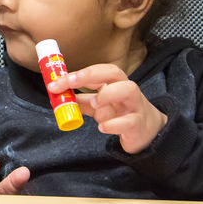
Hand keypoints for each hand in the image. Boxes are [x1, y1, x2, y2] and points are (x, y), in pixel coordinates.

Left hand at [46, 64, 166, 153]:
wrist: (147, 131)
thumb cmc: (121, 113)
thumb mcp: (99, 106)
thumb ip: (81, 101)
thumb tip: (59, 96)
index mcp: (114, 83)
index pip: (96, 72)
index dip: (77, 75)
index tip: (55, 84)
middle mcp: (126, 89)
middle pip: (114, 72)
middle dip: (90, 74)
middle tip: (71, 82)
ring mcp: (135, 105)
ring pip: (128, 90)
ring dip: (108, 94)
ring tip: (94, 104)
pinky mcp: (139, 124)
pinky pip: (129, 121)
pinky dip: (114, 124)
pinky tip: (103, 128)